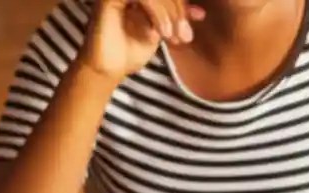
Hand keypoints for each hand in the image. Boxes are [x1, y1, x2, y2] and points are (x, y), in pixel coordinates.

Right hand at [81, 0, 205, 80]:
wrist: (108, 69)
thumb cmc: (130, 52)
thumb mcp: (161, 32)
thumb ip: (175, 18)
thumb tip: (201, 12)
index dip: (183, 3)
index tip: (199, 17)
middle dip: (179, 9)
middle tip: (184, 33)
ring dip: (169, 13)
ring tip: (173, 36)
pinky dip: (156, 13)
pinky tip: (159, 33)